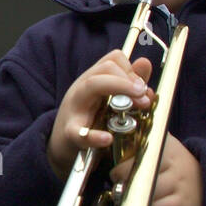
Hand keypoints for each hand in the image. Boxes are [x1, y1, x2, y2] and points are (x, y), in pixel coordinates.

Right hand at [47, 51, 152, 178]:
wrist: (60, 145)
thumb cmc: (86, 120)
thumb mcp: (106, 98)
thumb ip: (128, 82)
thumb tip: (145, 63)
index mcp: (92, 80)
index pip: (113, 60)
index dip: (132, 70)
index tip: (142, 89)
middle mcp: (82, 88)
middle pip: (106, 69)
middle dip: (130, 80)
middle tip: (145, 99)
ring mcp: (75, 108)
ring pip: (93, 85)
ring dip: (120, 89)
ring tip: (138, 105)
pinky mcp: (70, 133)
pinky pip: (80, 132)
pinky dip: (94, 136)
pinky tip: (107, 139)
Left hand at [110, 134, 201, 205]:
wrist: (204, 178)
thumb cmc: (172, 163)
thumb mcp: (161, 144)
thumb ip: (140, 139)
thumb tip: (111, 132)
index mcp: (170, 157)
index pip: (143, 165)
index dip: (124, 172)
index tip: (115, 175)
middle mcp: (179, 179)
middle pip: (149, 191)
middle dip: (129, 195)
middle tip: (121, 193)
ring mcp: (185, 201)